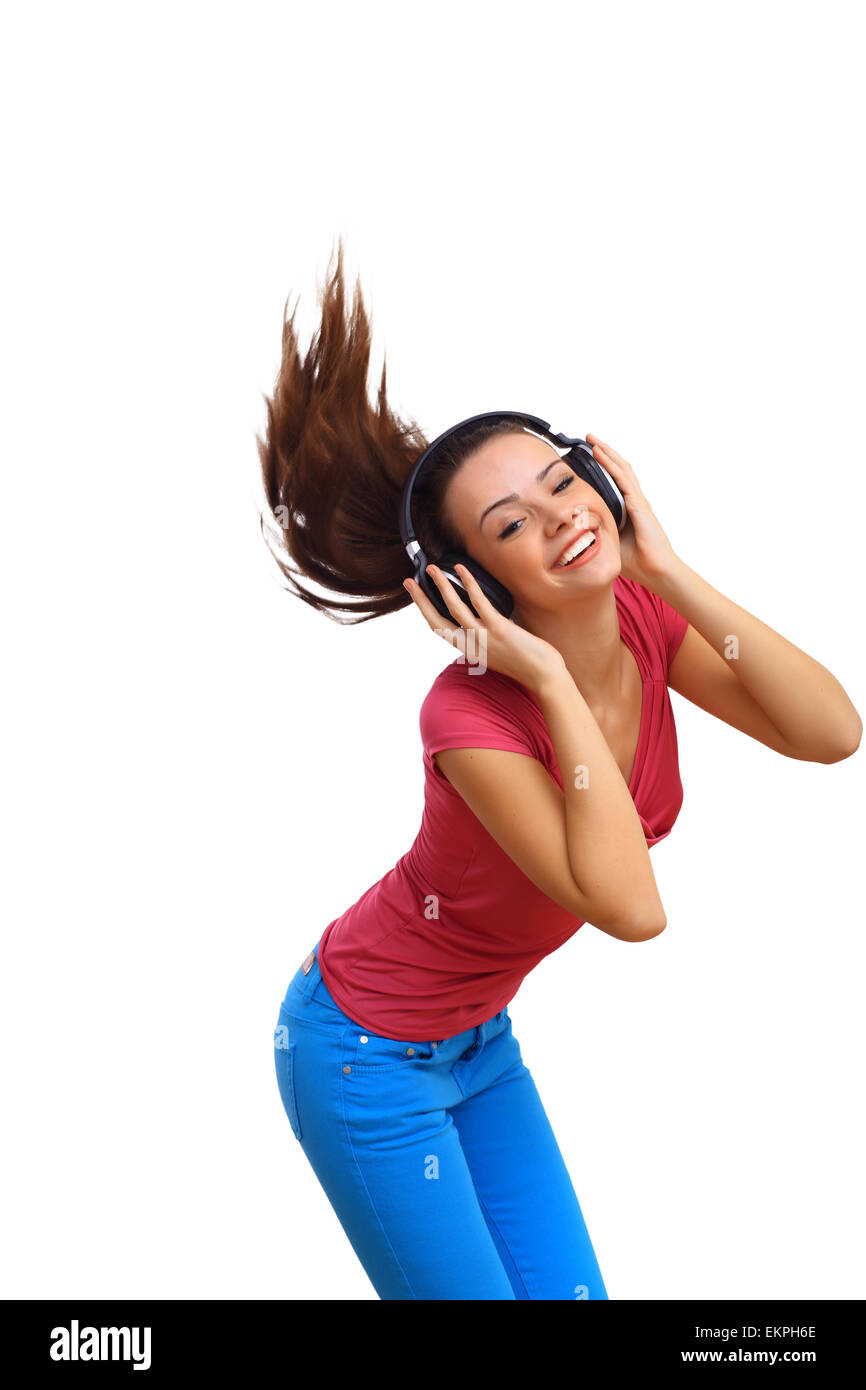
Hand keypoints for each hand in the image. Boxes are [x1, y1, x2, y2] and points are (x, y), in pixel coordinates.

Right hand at [403, 564, 565, 692]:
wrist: (544, 677)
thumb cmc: (527, 665)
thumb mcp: (497, 653)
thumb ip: (486, 639)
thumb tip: (483, 620)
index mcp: (469, 651)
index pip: (439, 629)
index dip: (425, 611)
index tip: (417, 596)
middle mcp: (470, 645)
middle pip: (436, 619)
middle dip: (421, 599)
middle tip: (410, 580)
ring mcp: (483, 637)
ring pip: (454, 607)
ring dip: (441, 585)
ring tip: (432, 569)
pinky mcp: (498, 628)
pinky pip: (478, 601)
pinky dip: (469, 583)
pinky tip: (462, 569)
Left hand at [585, 432, 677, 584]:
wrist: (655, 571)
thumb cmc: (636, 561)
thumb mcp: (609, 542)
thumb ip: (597, 532)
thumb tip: (575, 530)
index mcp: (627, 508)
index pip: (613, 480)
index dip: (603, 466)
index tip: (587, 455)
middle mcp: (633, 500)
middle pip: (618, 468)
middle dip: (604, 451)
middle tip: (588, 439)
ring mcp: (637, 501)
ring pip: (621, 468)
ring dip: (607, 452)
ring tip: (593, 440)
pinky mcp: (639, 505)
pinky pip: (623, 480)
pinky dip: (611, 465)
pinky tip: (600, 454)